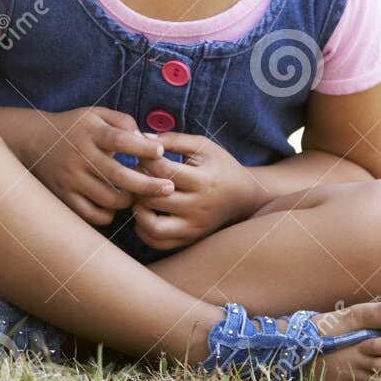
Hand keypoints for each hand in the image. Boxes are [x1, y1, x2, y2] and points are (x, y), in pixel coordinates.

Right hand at [28, 107, 175, 227]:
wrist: (34, 141)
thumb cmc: (76, 128)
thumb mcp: (96, 114)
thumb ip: (124, 122)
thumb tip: (148, 142)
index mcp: (90, 132)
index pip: (120, 140)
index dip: (143, 148)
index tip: (160, 153)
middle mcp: (79, 155)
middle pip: (119, 176)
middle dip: (149, 185)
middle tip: (169, 188)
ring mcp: (71, 178)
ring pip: (110, 199)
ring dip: (130, 200)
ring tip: (137, 195)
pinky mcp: (64, 196)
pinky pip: (93, 214)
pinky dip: (109, 213)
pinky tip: (114, 204)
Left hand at [132, 132, 265, 249]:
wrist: (243, 196)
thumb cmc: (219, 166)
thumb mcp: (203, 146)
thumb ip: (174, 139)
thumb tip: (142, 137)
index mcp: (203, 181)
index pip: (163, 171)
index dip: (145, 160)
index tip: (142, 155)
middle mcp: (198, 207)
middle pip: (154, 199)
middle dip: (138, 184)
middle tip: (136, 175)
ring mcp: (194, 227)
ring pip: (154, 227)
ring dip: (138, 210)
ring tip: (139, 195)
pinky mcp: (189, 239)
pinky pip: (158, 242)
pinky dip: (144, 230)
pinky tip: (145, 212)